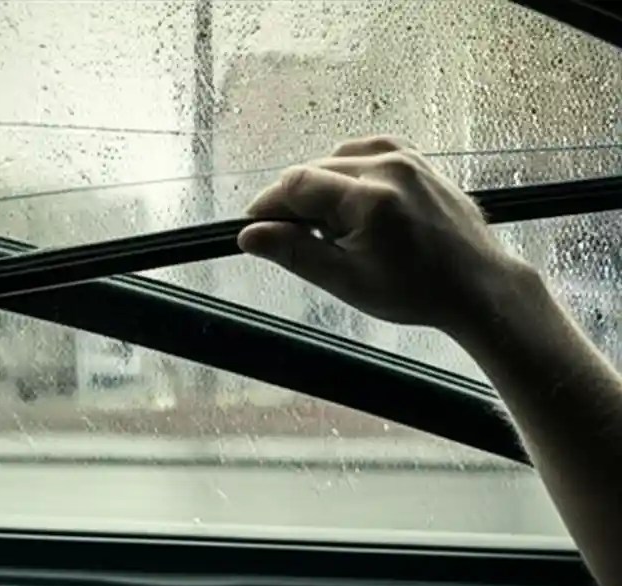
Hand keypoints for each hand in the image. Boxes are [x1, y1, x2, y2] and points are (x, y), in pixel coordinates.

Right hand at [238, 136, 532, 333]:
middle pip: (313, 170)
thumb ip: (293, 252)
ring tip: (330, 227)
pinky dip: (348, 174)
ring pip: (336, 159)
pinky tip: (350, 203)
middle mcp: (389, 166)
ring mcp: (407, 158)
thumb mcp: (345, 280)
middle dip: (294, 202)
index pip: (296, 185)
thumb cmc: (415, 291)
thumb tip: (248, 235)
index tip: (254, 227)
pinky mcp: (417, 158)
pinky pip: (366, 153)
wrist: (476, 286)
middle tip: (295, 239)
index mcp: (370, 198)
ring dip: (321, 188)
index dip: (268, 205)